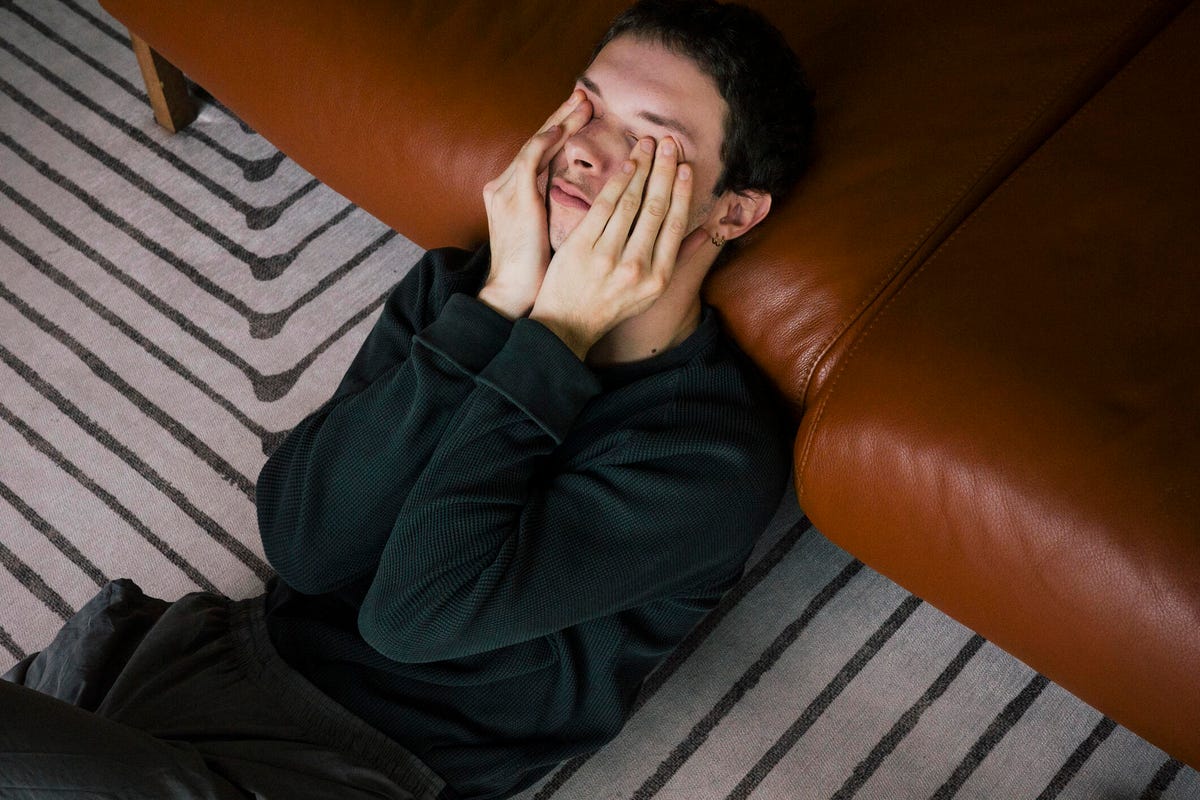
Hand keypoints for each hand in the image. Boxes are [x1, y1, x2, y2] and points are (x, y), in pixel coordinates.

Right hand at [478, 91, 592, 319]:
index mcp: (514, 195)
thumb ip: (565, 210)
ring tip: (582, 103)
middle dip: (562, 117)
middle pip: (537, 142)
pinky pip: (530, 162)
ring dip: (560, 122)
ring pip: (536, 144)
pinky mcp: (514, 201)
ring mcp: (505, 191)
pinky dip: (545, 143)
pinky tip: (563, 129)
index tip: (584, 115)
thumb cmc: (539, 272)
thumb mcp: (553, 233)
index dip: (562, 131)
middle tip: (585, 96)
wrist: (513, 294)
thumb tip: (598, 201)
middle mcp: (505, 187)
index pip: (541, 153)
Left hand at [529, 136, 699, 359]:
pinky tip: (626, 165)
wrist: (566, 325)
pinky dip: (617, 183)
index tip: (686, 167)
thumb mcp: (650, 293)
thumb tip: (705, 233)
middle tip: (669, 143)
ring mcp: (607, 258)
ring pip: (630, 204)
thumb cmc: (610, 306)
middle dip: (665, 171)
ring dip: (642, 169)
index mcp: (658, 278)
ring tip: (648, 145)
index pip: (676, 226)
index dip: (682, 193)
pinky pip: (603, 208)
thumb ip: (676, 260)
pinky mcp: (581, 249)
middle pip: (656, 209)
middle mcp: (636, 268)